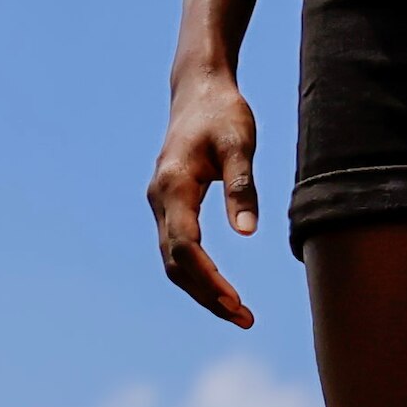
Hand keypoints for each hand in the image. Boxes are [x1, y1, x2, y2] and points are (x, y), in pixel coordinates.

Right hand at [149, 61, 263, 326]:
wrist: (199, 88)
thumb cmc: (223, 113)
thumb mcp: (240, 144)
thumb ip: (242, 187)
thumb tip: (247, 233)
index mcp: (173, 186)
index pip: (184, 246)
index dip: (208, 279)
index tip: (236, 302)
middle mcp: (159, 199)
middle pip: (175, 263)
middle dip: (206, 295)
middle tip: (244, 318)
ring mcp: (161, 204)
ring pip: (173, 260)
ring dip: (202, 289)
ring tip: (238, 313)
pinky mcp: (170, 205)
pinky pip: (177, 249)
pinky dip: (197, 273)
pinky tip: (221, 288)